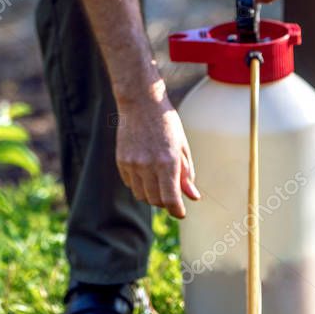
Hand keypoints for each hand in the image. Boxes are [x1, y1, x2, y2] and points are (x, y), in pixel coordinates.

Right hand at [115, 94, 200, 218]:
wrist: (140, 101)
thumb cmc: (166, 122)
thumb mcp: (181, 146)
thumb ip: (186, 173)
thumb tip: (193, 197)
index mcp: (168, 161)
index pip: (171, 200)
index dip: (177, 210)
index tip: (180, 212)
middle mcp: (148, 165)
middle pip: (155, 201)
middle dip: (165, 201)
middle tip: (171, 190)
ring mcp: (132, 164)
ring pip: (141, 195)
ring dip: (151, 193)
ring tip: (158, 177)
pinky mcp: (121, 161)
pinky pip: (130, 184)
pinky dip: (139, 183)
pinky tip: (145, 168)